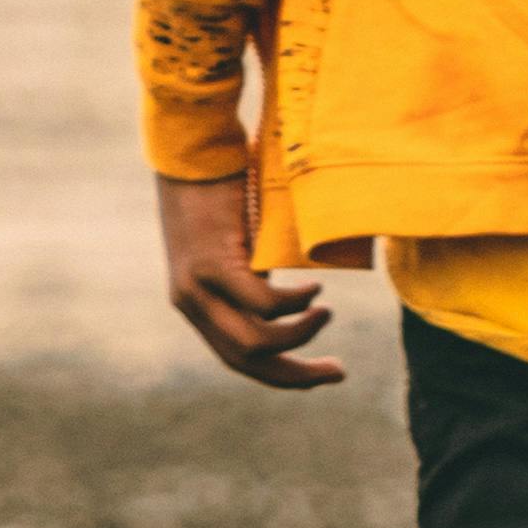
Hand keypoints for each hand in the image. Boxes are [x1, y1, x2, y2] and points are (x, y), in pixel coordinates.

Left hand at [157, 171, 344, 392]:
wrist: (193, 152)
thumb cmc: (220, 191)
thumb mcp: (238, 248)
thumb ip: (253, 280)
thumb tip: (288, 306)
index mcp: (197, 305)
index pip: (237, 359)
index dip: (282, 374)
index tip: (321, 375)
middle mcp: (191, 303)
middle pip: (245, 361)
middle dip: (296, 374)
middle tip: (337, 371)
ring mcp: (197, 287)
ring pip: (253, 341)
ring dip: (298, 335)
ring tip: (324, 313)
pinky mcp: (211, 264)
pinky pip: (261, 303)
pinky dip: (293, 303)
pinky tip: (314, 290)